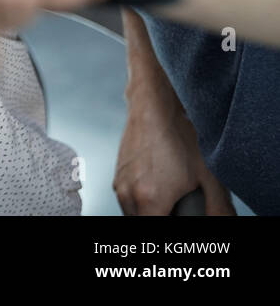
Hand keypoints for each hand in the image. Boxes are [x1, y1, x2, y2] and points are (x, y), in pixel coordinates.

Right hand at [114, 79, 235, 214]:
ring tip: (170, 195)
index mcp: (149, 200)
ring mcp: (119, 183)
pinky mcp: (117, 174)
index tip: (183, 217)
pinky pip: (128, 198)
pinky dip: (141, 199)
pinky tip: (159, 182)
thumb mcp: (209, 176)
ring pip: (132, 213)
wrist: (154, 106)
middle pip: (143, 224)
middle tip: (179, 208)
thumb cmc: (180, 136)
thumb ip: (218, 208)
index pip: (156, 232)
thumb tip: (221, 220)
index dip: (173, 227)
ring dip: (149, 212)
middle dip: (161, 220)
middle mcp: (128, 194)